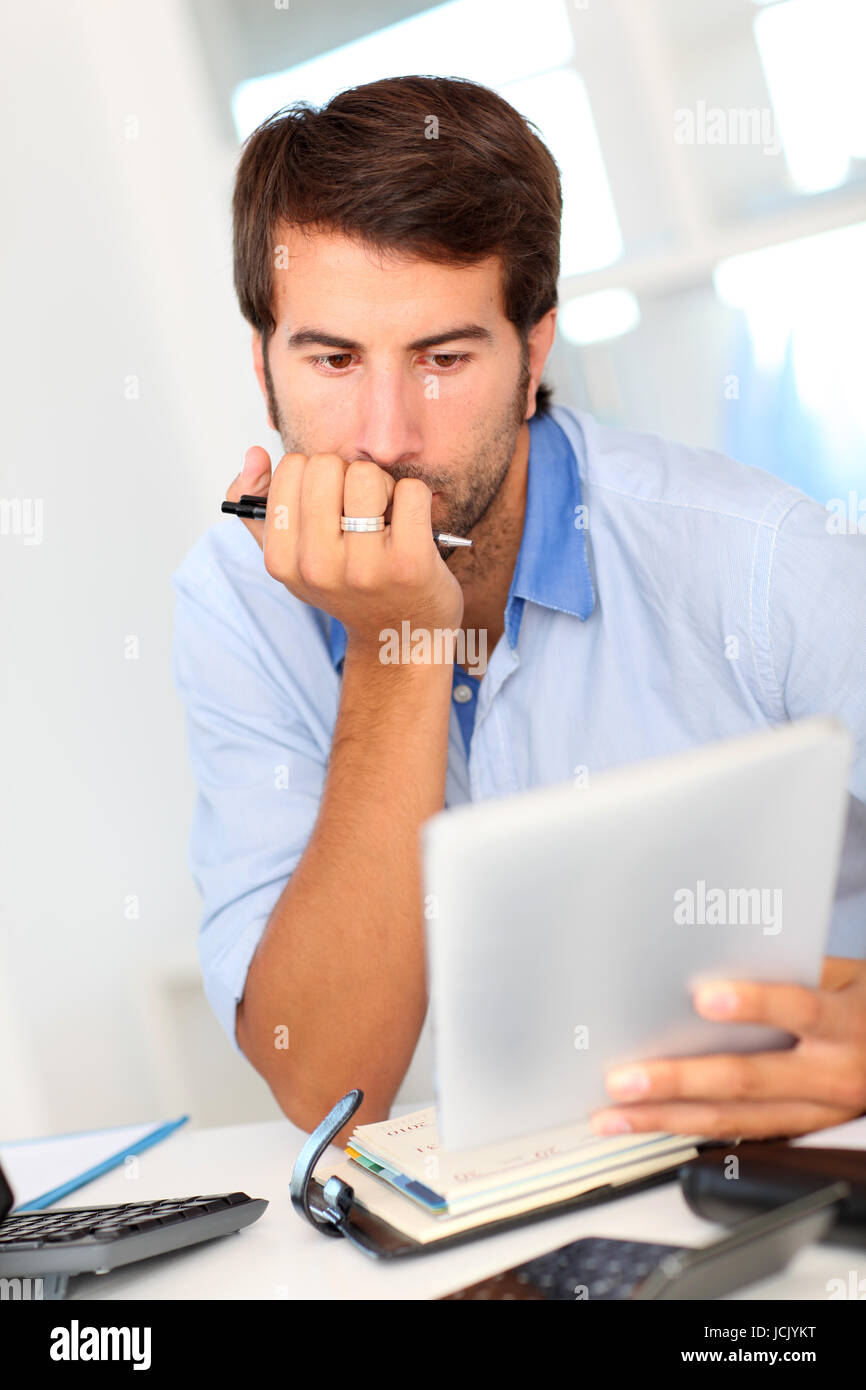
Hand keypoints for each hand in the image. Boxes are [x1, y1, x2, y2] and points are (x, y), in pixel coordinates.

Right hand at [225, 447, 463, 646]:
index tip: (329, 505)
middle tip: (361, 509)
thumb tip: (255, 454)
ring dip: (383, 485)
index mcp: (282, 561)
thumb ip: (260, 507)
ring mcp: (364, 568)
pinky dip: (415, 498)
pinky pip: (411, 491)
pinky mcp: (411, 564)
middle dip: (348, 475)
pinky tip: (412, 525)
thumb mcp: (293, 558)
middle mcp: (318, 567)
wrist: (399, 635)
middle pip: (327, 465)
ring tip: (386, 517)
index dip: (316, 476)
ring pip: (368, 475)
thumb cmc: (348, 587)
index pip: (291, 469)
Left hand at [590, 958, 865, 1140]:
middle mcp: (833, 1076)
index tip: (704, 996)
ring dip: (666, 1117)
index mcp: (848, 1025)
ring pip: (734, 1119)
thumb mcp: (844, 976)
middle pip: (749, 1079)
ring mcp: (816, 1113)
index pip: (801, 1009)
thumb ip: (787, 969)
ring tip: (615, 1113)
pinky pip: (737, 1131)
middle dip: (678, 1079)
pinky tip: (646, 1121)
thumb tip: (714, 955)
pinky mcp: (798, 1131)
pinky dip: (685, 1126)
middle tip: (624, 1078)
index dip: (755, 1003)